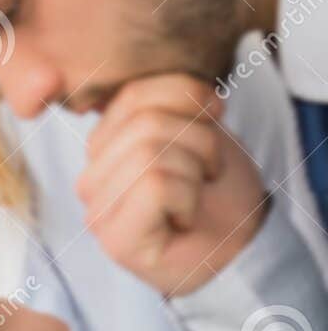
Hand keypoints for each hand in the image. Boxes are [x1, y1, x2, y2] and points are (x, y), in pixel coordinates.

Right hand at [78, 74, 266, 296]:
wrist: (238, 249)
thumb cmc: (217, 192)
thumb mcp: (199, 129)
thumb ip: (172, 102)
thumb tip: (172, 81)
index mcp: (105, 148)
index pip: (133, 95)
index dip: (188, 99)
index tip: (211, 125)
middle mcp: (91, 179)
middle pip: (143, 122)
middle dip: (197, 139)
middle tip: (206, 169)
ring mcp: (97, 212)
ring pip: (148, 152)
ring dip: (194, 168)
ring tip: (197, 191)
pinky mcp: (114, 239)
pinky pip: (155, 185)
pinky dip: (188, 196)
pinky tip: (186, 217)